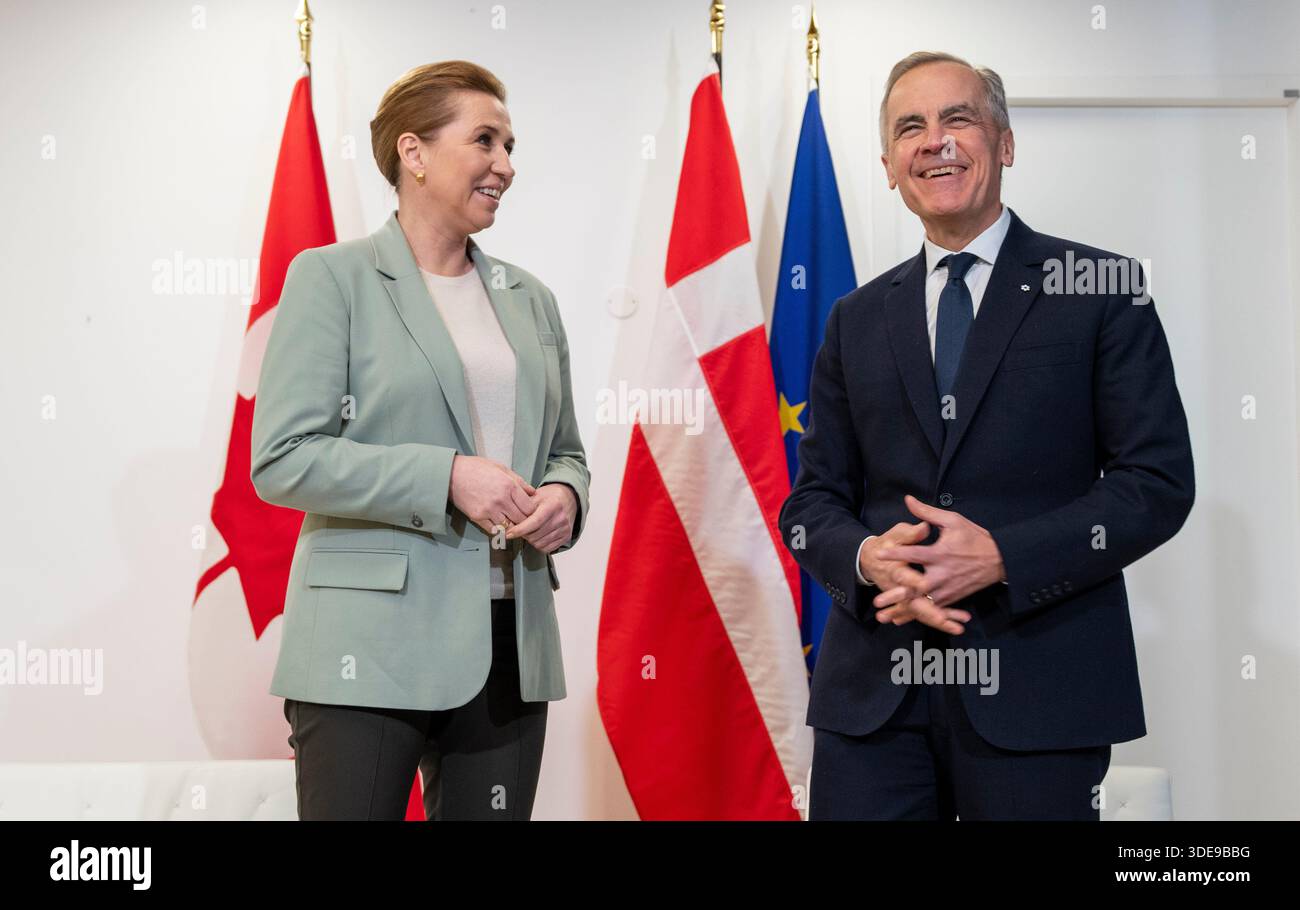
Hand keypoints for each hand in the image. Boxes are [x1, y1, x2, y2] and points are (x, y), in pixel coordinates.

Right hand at [448, 455, 536, 536]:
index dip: (532, 511)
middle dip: (524, 520)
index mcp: (509, 486)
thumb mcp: (501, 468)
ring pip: (509, 527)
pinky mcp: (477, 517)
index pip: (530, 508)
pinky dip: (499, 529)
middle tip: (523, 519)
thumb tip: (533, 492)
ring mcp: (489, 510)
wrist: (452, 473)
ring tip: (511, 521)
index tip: (530, 510)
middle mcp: (501, 500)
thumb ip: (519, 481)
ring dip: (512, 526)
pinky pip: (494, 530)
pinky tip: (499, 523)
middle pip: (521, 519)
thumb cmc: (477, 468)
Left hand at [505, 483, 576, 553]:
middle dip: (524, 534)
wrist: (568, 499)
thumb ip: (523, 507)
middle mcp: (561, 518)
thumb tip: (508, 520)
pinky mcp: (566, 537)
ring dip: (530, 540)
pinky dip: (539, 544)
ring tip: (530, 531)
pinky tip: (538, 536)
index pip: (535, 522)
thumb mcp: (535, 496)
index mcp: (553, 505)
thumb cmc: (549, 497)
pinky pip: (547, 549)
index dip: (520, 529)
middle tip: (520, 529)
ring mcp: (565, 529)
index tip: (509, 533)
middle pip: (535, 535)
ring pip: (539, 544)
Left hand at [873, 494, 1004, 626]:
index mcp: (940, 553)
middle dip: (896, 594)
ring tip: (883, 617)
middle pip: (916, 587)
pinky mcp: (951, 598)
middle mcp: (942, 574)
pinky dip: (915, 615)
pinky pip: (931, 609)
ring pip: (922, 603)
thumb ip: (927, 513)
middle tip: (877, 600)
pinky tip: (899, 619)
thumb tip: (908, 500)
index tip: (879, 554)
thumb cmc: (974, 538)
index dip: (896, 553)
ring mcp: (947, 589)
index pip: (915, 554)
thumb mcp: (953, 521)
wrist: (999, 560)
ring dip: (902, 610)